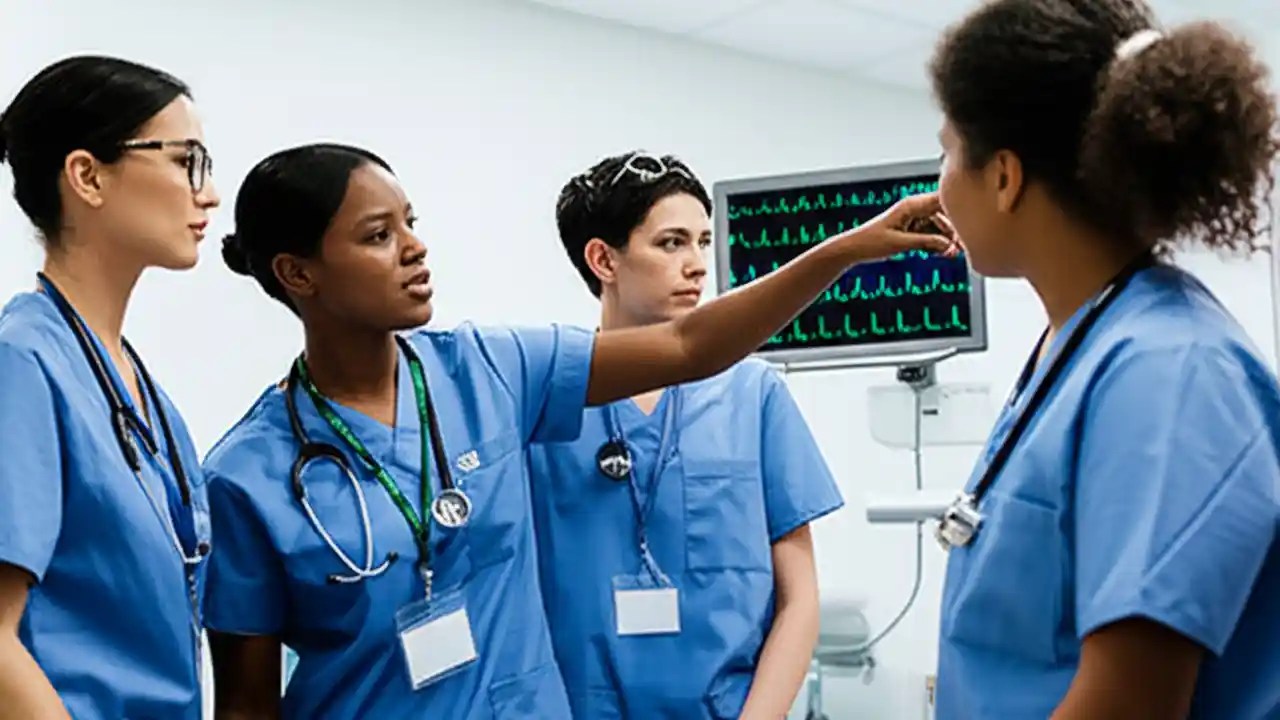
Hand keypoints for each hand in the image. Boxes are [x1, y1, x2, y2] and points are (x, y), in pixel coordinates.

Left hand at [838, 191, 959, 262]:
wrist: (854, 249)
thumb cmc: (871, 242)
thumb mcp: (900, 243)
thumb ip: (927, 242)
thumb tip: (950, 245)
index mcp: (911, 205)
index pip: (943, 200)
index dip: (959, 209)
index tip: (972, 224)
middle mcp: (914, 208)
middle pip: (945, 213)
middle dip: (955, 229)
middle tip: (962, 247)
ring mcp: (914, 219)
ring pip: (940, 225)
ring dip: (947, 239)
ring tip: (952, 254)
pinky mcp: (911, 229)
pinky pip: (931, 233)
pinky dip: (937, 243)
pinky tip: (942, 253)